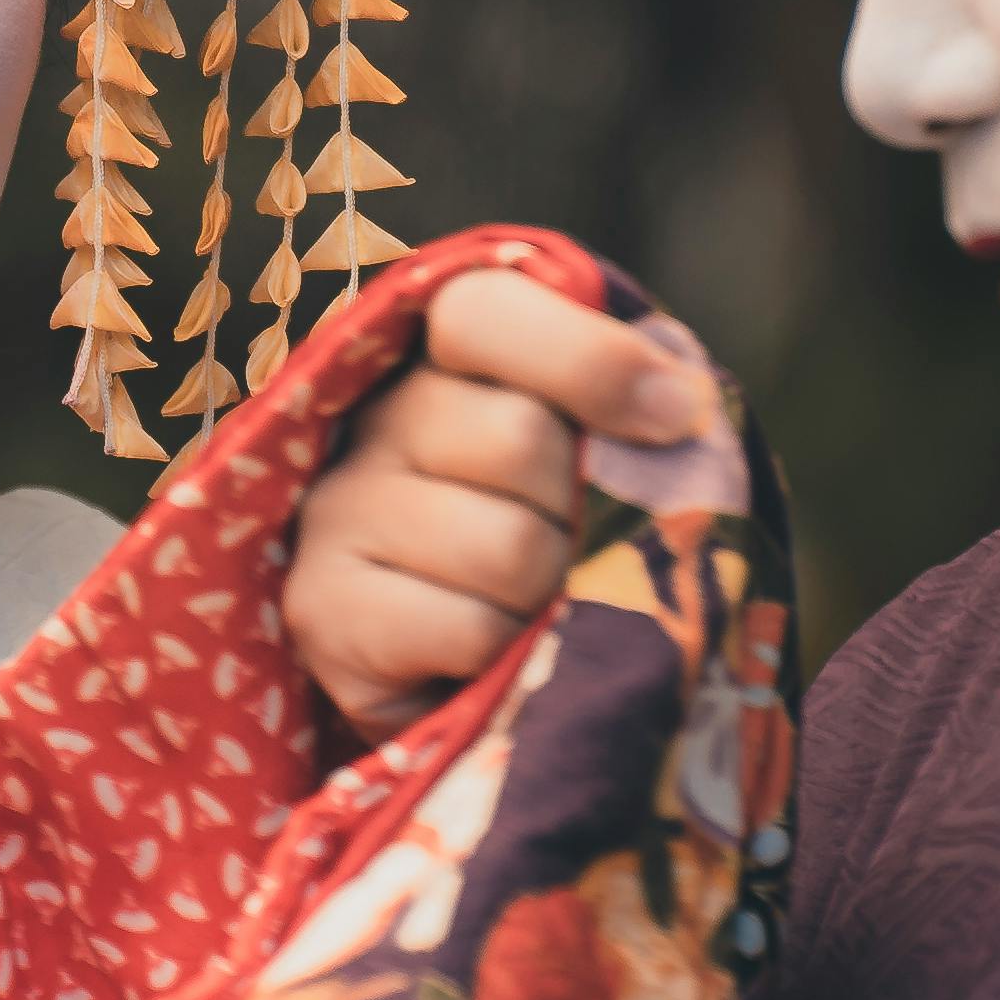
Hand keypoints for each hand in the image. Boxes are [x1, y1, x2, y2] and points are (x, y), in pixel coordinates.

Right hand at [284, 266, 713, 739]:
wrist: (486, 687)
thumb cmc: (565, 554)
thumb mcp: (611, 466)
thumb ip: (643, 410)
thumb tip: (676, 405)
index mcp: (446, 362)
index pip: (483, 312)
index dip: (589, 358)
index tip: (675, 415)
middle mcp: (376, 422)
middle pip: (521, 437)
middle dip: (585, 509)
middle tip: (580, 547)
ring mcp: (338, 512)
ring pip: (505, 546)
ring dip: (555, 594)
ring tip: (538, 608)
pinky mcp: (323, 610)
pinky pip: (466, 629)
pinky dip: (508, 654)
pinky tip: (494, 656)